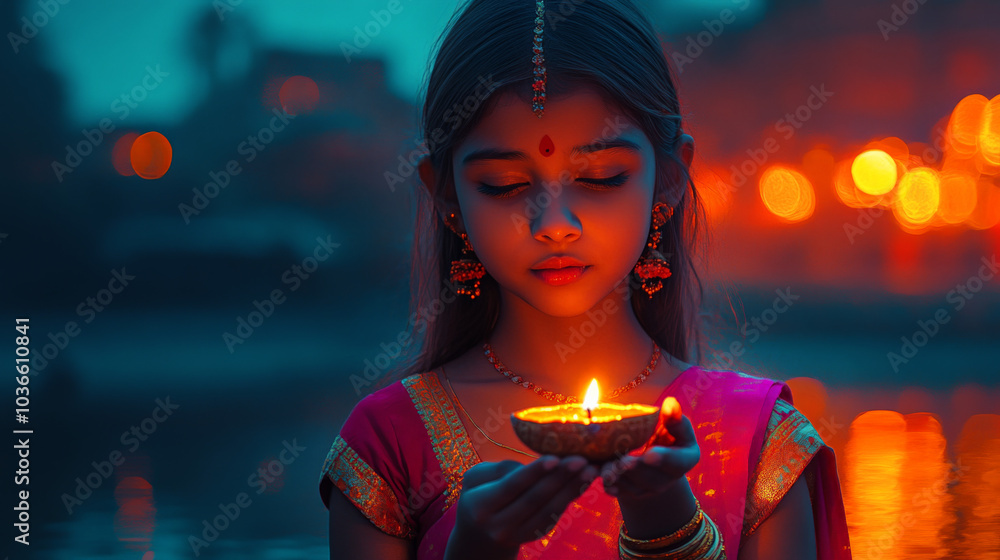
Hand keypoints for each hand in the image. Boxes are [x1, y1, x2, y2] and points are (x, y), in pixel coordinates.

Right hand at [445, 455, 598, 559]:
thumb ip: (498, 470)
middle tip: (582, 459)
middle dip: (560, 478)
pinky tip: (584, 480)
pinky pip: (555, 514)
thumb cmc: (478, 494)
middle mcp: (500, 526)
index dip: (533, 472)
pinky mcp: (536, 535)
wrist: (479, 534)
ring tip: (591, 469)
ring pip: (550, 510)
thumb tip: (532, 467)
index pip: (511, 487)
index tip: (554, 457)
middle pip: (535, 499)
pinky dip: (571, 496)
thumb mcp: (475, 479)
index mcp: (480, 507)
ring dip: (572, 488)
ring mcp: (519, 535)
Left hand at [599, 398, 699, 502]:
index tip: (649, 454)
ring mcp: (650, 488)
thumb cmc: (665, 430)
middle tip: (622, 462)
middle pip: (652, 478)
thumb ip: (673, 416)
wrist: (652, 450)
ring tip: (606, 469)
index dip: (663, 459)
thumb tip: (670, 403)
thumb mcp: (673, 422)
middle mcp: (669, 478)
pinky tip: (602, 479)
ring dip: (619, 478)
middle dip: (635, 470)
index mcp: (685, 459)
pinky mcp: (633, 492)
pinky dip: (610, 486)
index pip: (677, 461)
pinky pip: (620, 491)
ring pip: (634, 487)